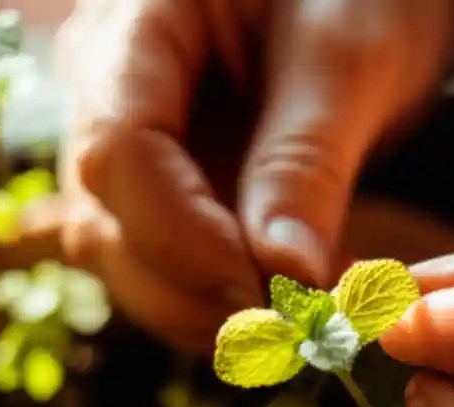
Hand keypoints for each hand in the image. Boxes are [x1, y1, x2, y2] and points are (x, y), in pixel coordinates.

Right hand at [56, 0, 453, 349]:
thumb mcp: (350, 58)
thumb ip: (306, 162)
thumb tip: (287, 278)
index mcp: (133, 24)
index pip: (116, 150)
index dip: (182, 237)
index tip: (266, 293)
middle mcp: (103, 88)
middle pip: (105, 220)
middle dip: (191, 290)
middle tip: (291, 330)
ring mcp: (124, 147)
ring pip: (124, 259)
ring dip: (203, 310)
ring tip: (297, 324)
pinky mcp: (158, 192)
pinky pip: (162, 265)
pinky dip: (218, 301)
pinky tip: (286, 307)